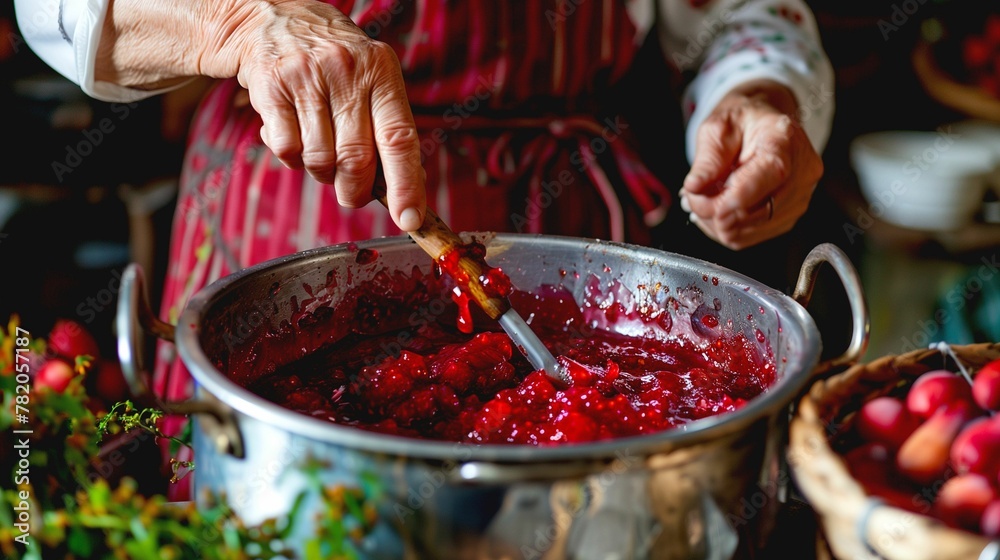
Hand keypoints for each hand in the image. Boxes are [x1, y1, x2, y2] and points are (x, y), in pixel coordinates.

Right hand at [207, 0, 424, 230]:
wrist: (271, 20)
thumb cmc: (333, 66)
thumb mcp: (370, 81)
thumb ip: (388, 129)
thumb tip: (409, 187)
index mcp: (381, 72)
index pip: (399, 139)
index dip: (406, 185)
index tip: (410, 219)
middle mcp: (347, 71)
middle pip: (357, 160)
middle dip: (354, 191)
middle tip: (351, 193)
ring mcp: (307, 77)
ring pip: (320, 160)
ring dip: (321, 173)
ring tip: (319, 151)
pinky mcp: (272, 87)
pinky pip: (287, 150)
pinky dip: (292, 158)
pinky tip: (294, 134)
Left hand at [680, 80, 822, 249]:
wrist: (762, 126)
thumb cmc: (742, 123)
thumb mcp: (717, 127)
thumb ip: (707, 159)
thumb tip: (695, 187)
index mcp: (785, 141)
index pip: (772, 175)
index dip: (739, 197)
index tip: (710, 205)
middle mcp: (802, 171)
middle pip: (760, 210)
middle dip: (717, 211)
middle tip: (691, 197)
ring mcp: (799, 197)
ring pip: (751, 229)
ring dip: (718, 222)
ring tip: (703, 200)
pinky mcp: (789, 216)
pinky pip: (751, 237)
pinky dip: (727, 229)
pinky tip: (716, 211)